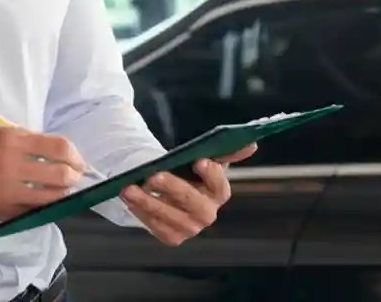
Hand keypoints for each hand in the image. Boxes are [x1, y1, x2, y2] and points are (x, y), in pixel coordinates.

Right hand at [0, 127, 87, 221]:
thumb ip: (25, 142)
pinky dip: (42, 207)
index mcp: (11, 139)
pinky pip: (32, 211)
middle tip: (74, 178)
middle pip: (60, 174)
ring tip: (61, 192)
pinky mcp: (1, 210)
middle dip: (74, 178)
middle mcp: (11, 164)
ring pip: (50, 196)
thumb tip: (57, 153)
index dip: (76, 156)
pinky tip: (42, 202)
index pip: (59, 147)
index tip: (79, 162)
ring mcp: (6, 190)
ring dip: (61, 195)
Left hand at [118, 142, 257, 246]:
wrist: (169, 192)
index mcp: (219, 192)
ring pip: (169, 217)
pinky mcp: (172, 236)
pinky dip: (141, 212)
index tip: (199, 160)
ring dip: (148, 202)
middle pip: (193, 204)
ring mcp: (190, 227)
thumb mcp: (204, 158)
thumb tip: (251, 143)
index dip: (212, 175)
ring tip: (128, 188)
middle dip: (174, 189)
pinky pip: (155, 226)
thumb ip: (226, 151)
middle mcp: (207, 213)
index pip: (220, 185)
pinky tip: (129, 200)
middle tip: (153, 176)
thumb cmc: (188, 173)